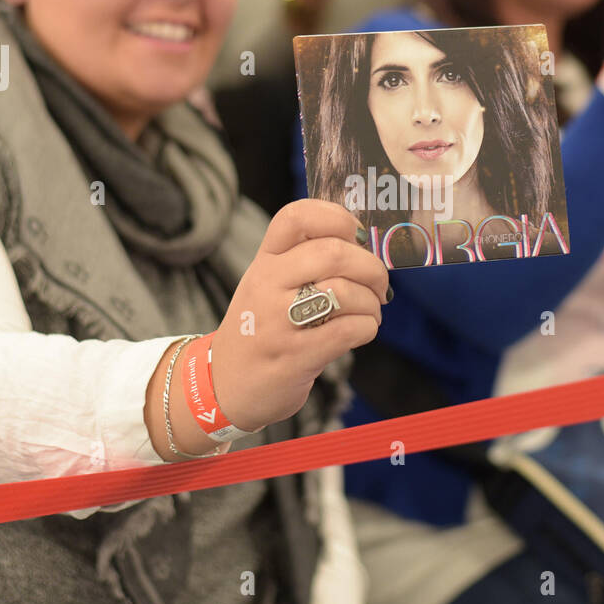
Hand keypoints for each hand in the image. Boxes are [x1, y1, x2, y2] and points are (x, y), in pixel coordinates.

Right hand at [209, 199, 387, 431]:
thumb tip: (365, 245)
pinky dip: (368, 327)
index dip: (337, 218)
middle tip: (379, 283)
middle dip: (372, 267)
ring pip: (345, 292)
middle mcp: (267, 286)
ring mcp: (279, 322)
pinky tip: (363, 330)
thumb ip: (304, 261)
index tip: (357, 236)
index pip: (296, 216)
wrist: (224, 386)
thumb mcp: (267, 286)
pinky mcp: (295, 357)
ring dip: (372, 302)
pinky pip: (349, 330)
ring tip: (370, 312)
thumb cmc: (260, 329)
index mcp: (264, 262)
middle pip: (333, 253)